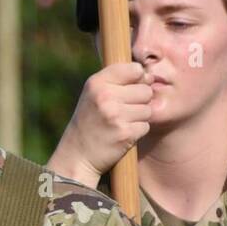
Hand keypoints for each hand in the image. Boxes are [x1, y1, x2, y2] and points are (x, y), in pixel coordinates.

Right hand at [48, 62, 152, 187]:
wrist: (77, 156)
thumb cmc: (89, 122)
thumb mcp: (93, 95)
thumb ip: (117, 81)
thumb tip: (150, 76)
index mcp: (97, 83)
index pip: (135, 69)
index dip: (138, 79)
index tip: (130, 89)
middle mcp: (105, 97)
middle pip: (145, 90)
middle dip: (140, 101)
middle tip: (122, 111)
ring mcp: (115, 116)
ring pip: (147, 109)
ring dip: (139, 118)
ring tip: (121, 123)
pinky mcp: (124, 134)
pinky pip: (145, 126)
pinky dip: (137, 132)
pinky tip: (122, 135)